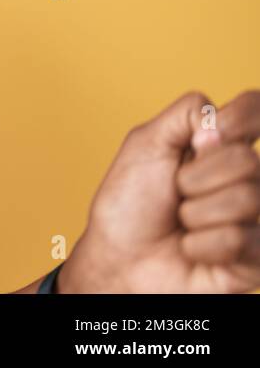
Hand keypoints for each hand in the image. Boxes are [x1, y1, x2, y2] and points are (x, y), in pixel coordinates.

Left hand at [63, 90, 259, 292]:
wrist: (120, 258)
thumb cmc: (130, 203)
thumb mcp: (145, 145)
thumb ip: (183, 116)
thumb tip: (219, 116)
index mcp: (222, 145)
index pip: (256, 109)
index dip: (236, 119)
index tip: (200, 139)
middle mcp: (247, 178)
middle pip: (247, 159)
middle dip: (194, 178)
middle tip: (176, 192)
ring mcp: (255, 217)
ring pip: (246, 199)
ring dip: (195, 213)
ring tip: (182, 223)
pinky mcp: (257, 257)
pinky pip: (238, 238)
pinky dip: (200, 245)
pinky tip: (192, 249)